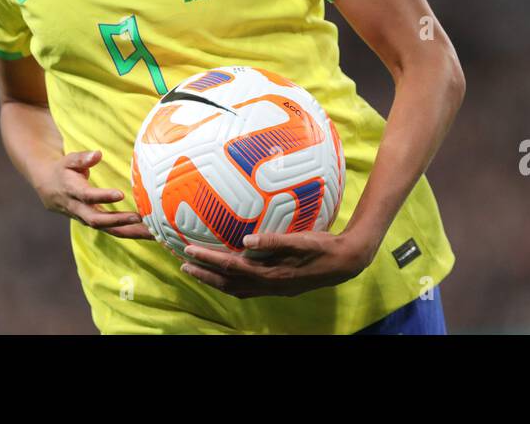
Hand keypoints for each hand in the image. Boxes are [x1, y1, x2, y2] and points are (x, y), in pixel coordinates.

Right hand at [34, 149, 152, 239]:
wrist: (49, 189)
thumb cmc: (63, 171)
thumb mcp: (69, 160)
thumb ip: (83, 158)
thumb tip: (98, 154)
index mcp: (73, 192)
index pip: (88, 196)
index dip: (102, 197)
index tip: (119, 194)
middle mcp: (79, 210)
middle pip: (98, 220)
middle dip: (119, 220)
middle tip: (140, 218)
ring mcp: (87, 219)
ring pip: (108, 230)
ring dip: (129, 232)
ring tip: (151, 232)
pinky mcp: (96, 223)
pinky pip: (114, 231)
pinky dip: (131, 233)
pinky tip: (149, 233)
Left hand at [179, 229, 376, 297]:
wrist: (345, 262)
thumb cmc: (324, 246)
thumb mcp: (301, 239)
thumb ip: (273, 241)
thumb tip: (246, 241)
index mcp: (271, 273)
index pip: (232, 267)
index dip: (209, 260)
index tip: (189, 250)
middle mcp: (269, 285)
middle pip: (228, 283)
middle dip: (204, 274)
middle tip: (183, 264)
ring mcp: (274, 288)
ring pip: (236, 289)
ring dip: (215, 281)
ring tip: (198, 271)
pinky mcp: (279, 286)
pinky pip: (247, 289)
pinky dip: (232, 284)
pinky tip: (228, 276)